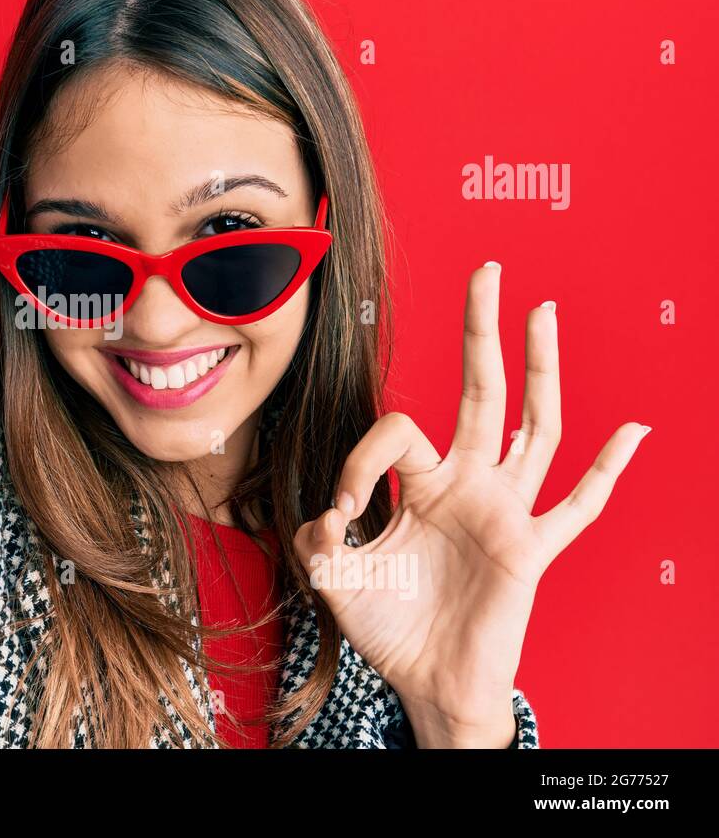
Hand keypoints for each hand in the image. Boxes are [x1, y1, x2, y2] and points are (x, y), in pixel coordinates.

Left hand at [293, 261, 648, 746]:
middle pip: (480, 391)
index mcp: (422, 482)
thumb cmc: (388, 625)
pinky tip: (634, 431)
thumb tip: (329, 512)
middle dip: (481, 331)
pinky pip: (578, 508)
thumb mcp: (334, 573)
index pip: (396, 431)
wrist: (425, 683)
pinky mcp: (529, 548)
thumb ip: (319, 536)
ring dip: (540, 369)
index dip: (360, 460)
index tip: (339, 508)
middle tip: (487, 270)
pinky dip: (608, 472)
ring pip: (534, 427)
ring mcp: (504, 511)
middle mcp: (468, 483)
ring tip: (544, 311)